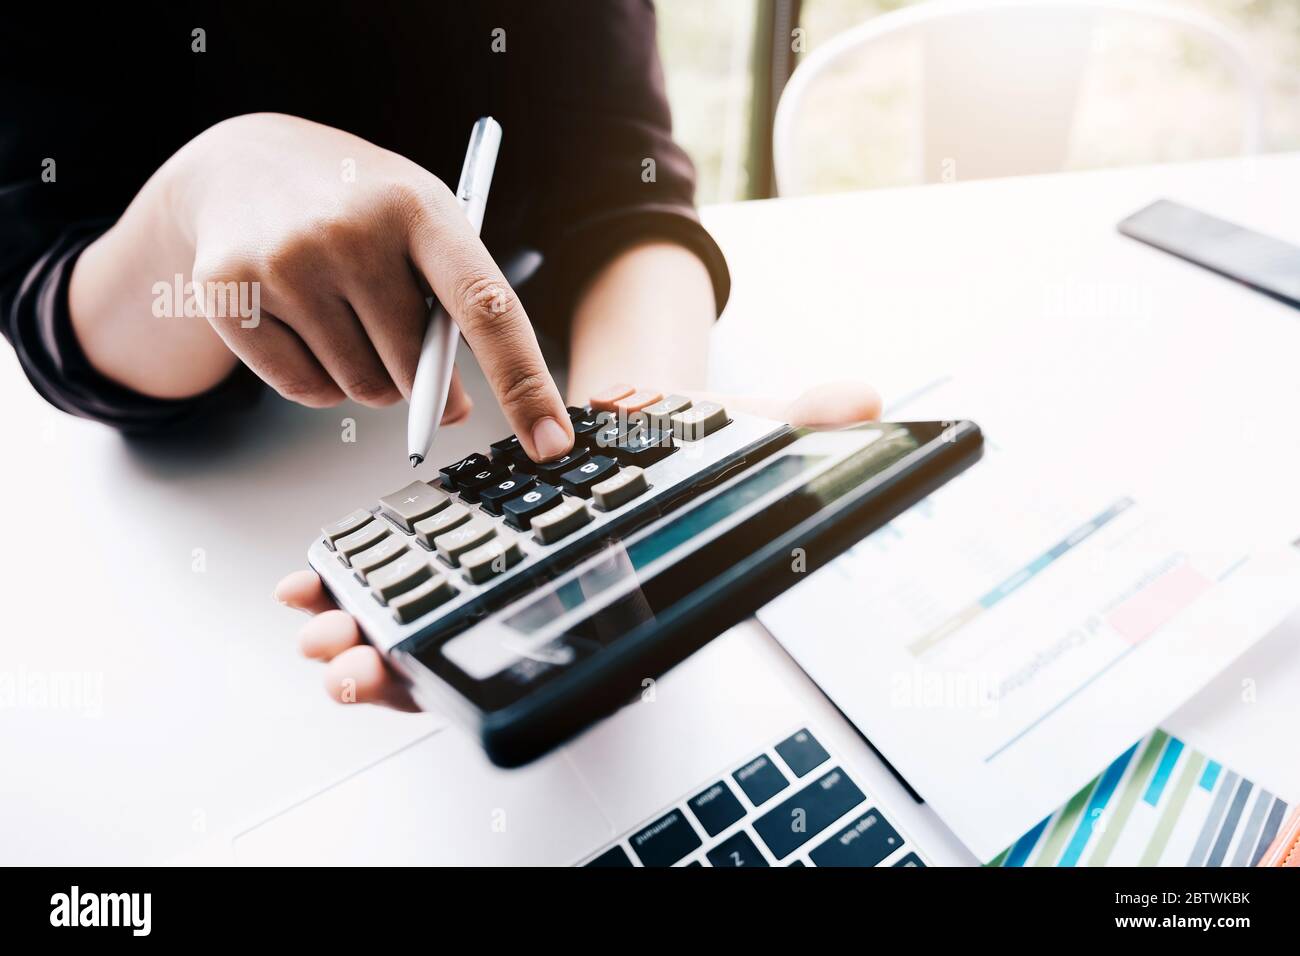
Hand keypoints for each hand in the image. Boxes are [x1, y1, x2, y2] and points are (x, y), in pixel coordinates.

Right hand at [70, 112, 573, 460]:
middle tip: (396, 328)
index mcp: (420, 209)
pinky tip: (304, 322)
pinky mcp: (231, 297)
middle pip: (416, 370)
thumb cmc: (358, 207)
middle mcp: (351, 232)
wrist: (242, 164)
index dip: (525, 382)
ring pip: (362, 390)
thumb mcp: (422, 228)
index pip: (487, 310)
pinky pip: (307, 393)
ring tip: (344, 311)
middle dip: (420, 376)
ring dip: (368, 376)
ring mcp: (286, 263)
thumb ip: (458, 309)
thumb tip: (453, 412)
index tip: (554, 442)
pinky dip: (319, 380)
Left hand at [274, 382, 881, 710]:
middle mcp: (534, 602)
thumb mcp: (738, 441)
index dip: (461, 674)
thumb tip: (872, 401)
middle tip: (344, 667)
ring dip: (360, 635)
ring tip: (312, 633)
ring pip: (420, 630)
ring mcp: (489, 578)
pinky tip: (311, 587)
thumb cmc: (685, 461)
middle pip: (457, 655)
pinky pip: (405, 581)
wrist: (648, 435)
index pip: (529, 654)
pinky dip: (355, 587)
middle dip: (393, 667)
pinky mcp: (459, 545)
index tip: (393, 672)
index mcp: (591, 598)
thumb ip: (800, 426)